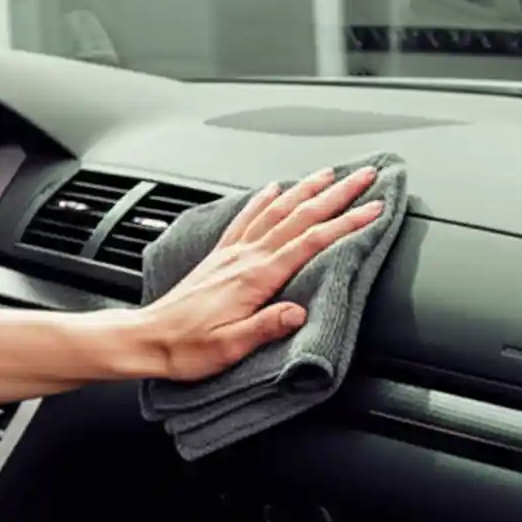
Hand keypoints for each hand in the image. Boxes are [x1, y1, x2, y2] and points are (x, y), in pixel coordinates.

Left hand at [142, 165, 382, 380]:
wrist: (148, 340)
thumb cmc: (187, 347)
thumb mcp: (230, 347)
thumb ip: (266, 326)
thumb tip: (299, 312)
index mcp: (255, 277)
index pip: (311, 242)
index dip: (346, 224)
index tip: (373, 209)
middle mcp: (245, 257)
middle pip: (300, 216)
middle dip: (337, 194)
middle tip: (365, 176)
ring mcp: (232, 253)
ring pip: (276, 210)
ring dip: (305, 189)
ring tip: (329, 173)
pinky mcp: (220, 256)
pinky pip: (246, 218)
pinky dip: (263, 199)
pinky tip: (273, 189)